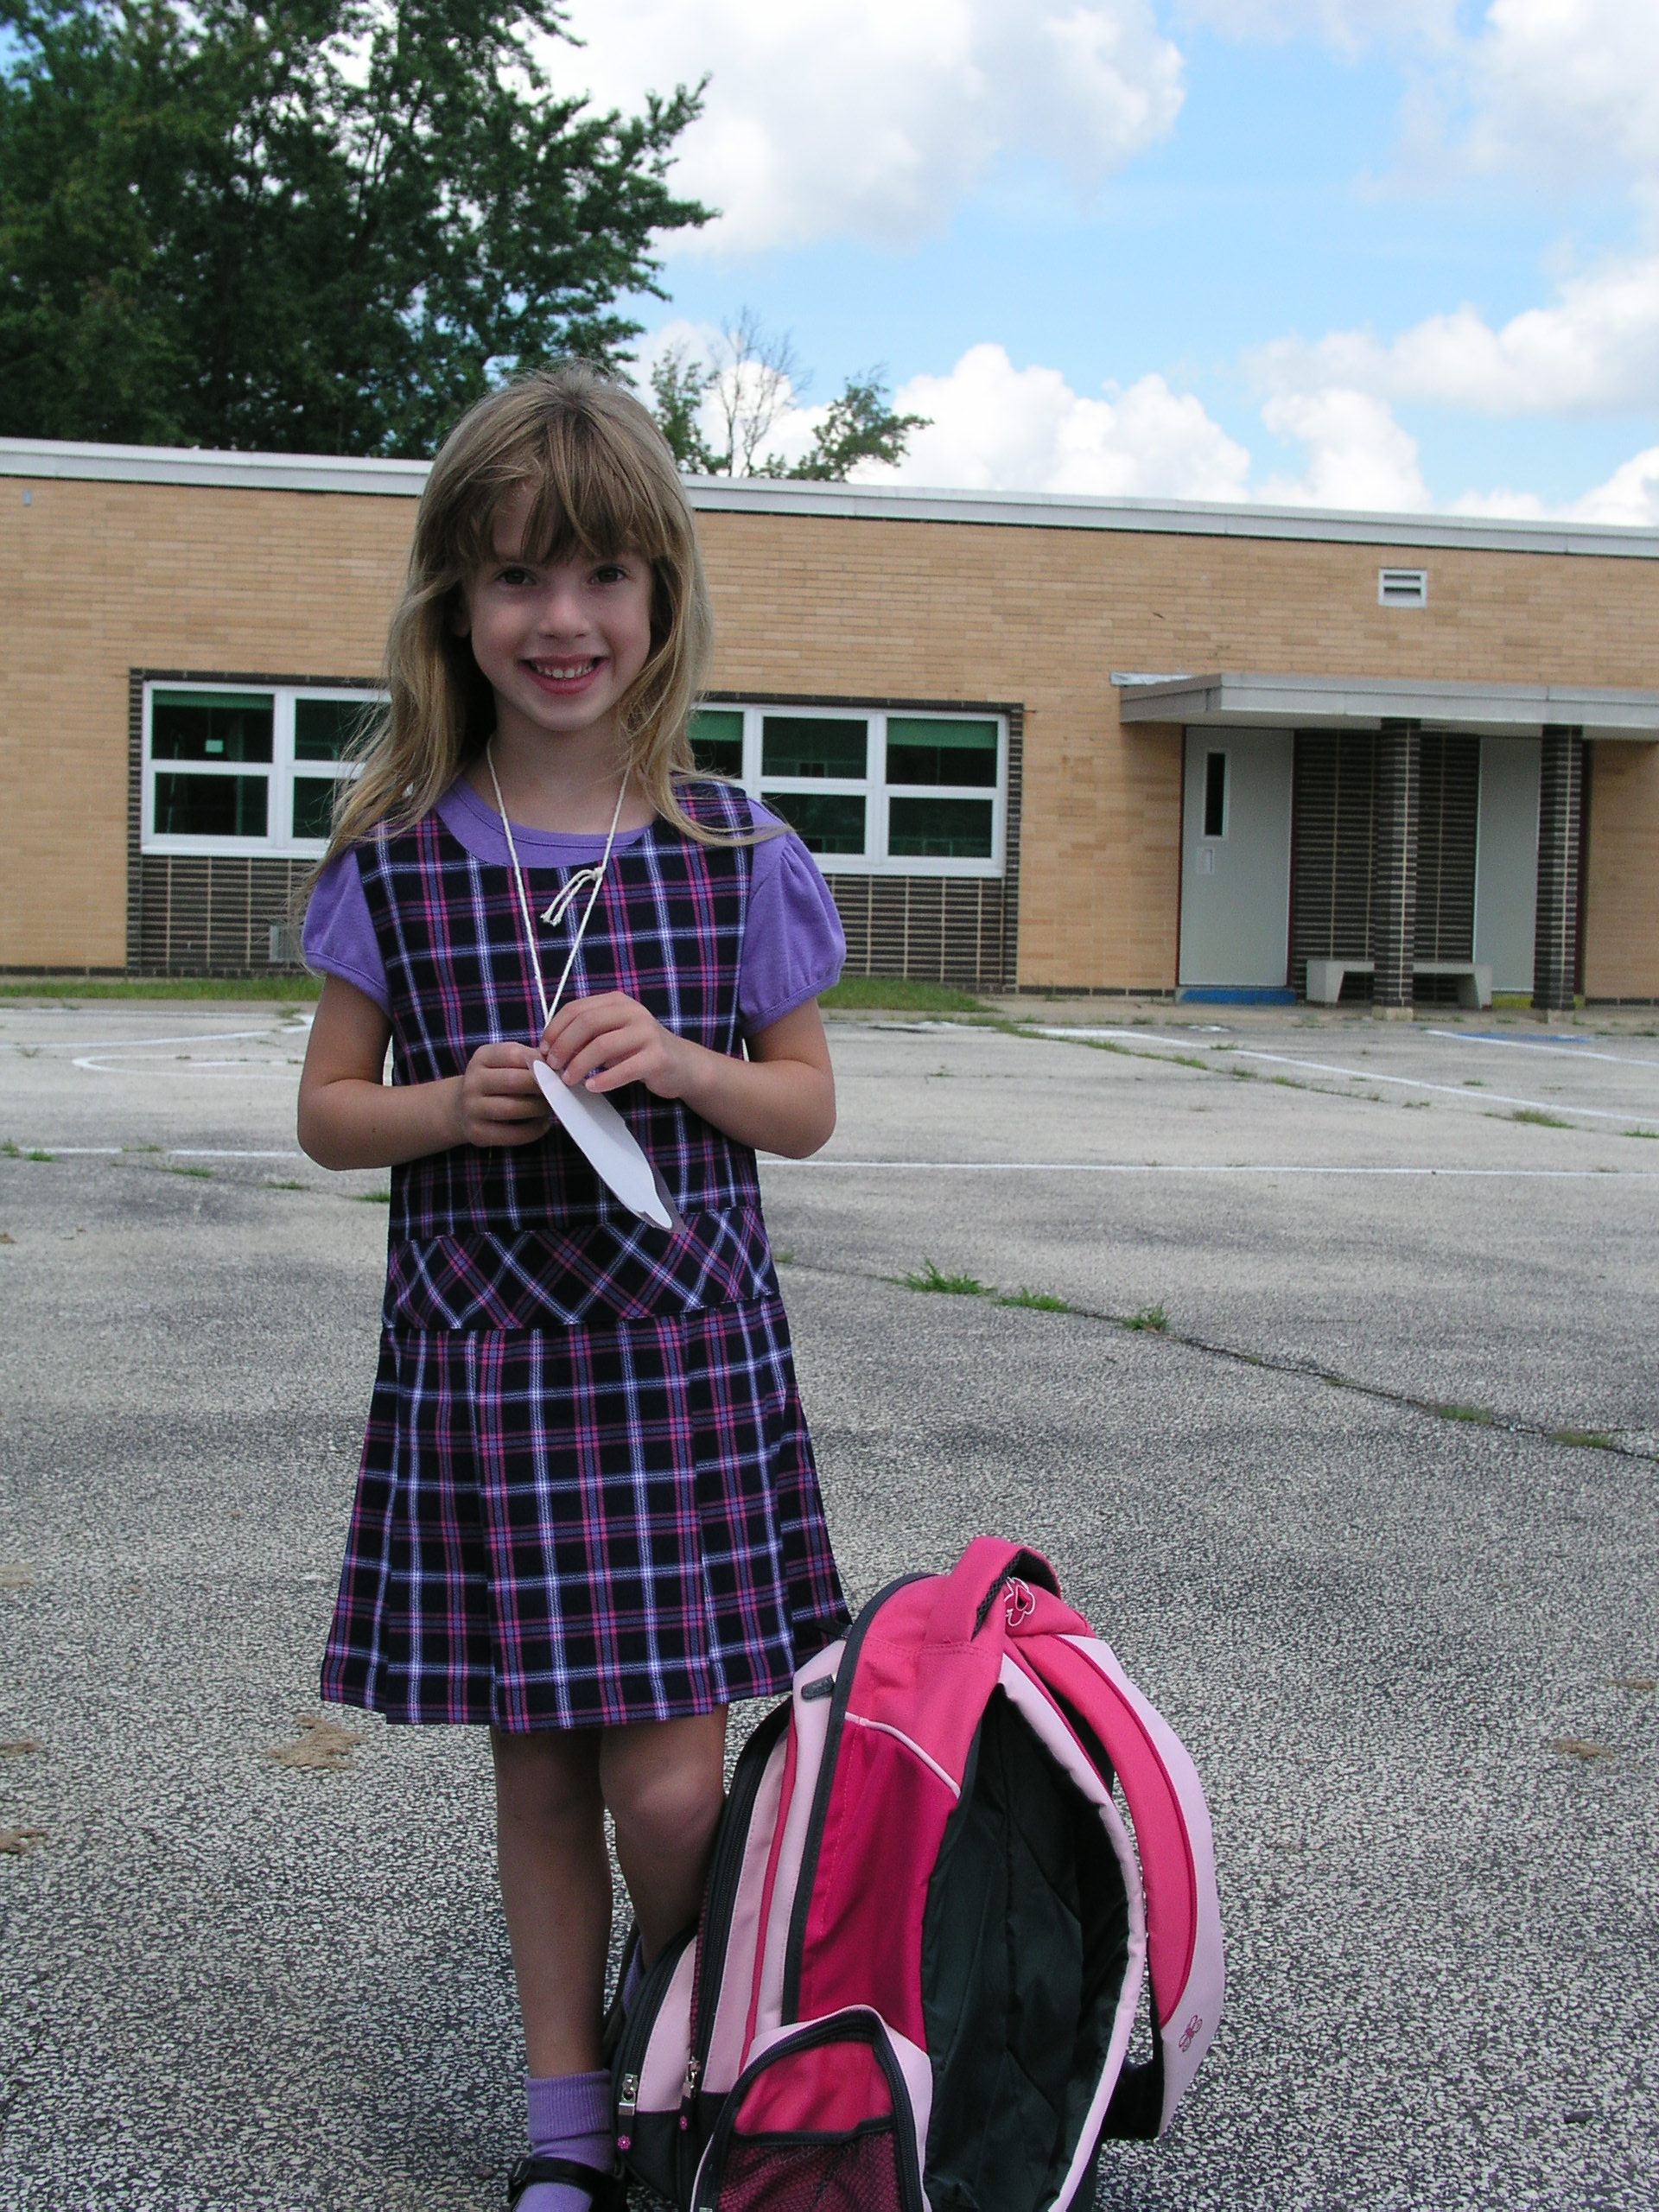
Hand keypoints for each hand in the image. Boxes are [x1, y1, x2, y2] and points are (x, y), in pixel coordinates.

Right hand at [450, 1040, 552, 1148]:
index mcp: (481, 1058)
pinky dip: (533, 1130)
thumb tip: (557, 1065)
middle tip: (558, 1089)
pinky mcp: (478, 1133)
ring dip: (538, 1108)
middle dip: (540, 1085)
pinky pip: (512, 1134)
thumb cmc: (495, 1081)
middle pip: (513, 1081)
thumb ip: (527, 1058)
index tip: (554, 1068)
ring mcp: (472, 1109)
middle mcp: (473, 1082)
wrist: (460, 1108)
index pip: (512, 1054)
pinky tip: (543, 1124)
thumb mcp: (503, 1061)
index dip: (538, 1061)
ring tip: (550, 1106)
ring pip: (512, 1108)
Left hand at [541, 992, 692, 1098]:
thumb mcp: (613, 1034)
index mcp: (616, 1001)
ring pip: (602, 1045)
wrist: (682, 1064)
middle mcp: (633, 1012)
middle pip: (587, 1023)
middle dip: (564, 1046)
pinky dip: (604, 1080)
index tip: (544, 1050)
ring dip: (579, 1065)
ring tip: (569, 1080)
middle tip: (553, 1066)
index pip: (576, 1009)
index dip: (555, 1029)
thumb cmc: (639, 1050)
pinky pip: (624, 1069)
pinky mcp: (658, 1057)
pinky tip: (592, 1087)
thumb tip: (550, 1048)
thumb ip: (587, 1035)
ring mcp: (647, 1033)